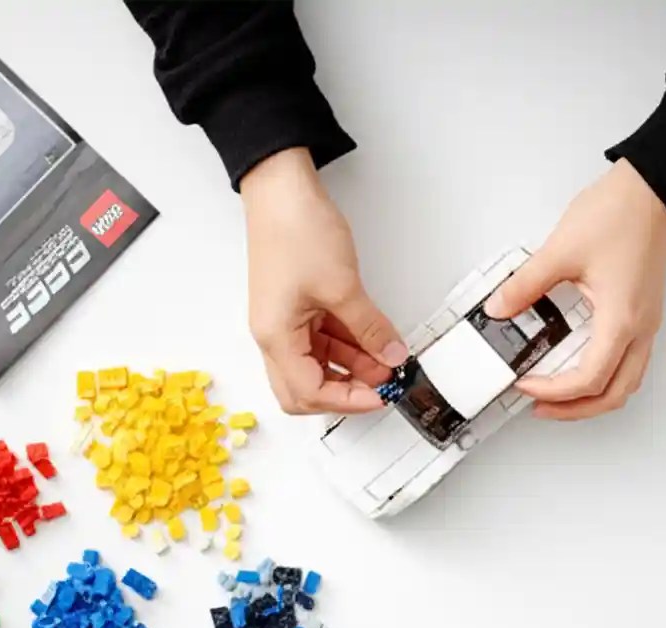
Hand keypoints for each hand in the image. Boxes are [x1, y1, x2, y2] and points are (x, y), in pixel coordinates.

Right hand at [242, 148, 408, 414]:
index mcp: (276, 337)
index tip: (381, 395)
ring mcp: (284, 321)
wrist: (281, 190)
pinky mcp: (295, 306)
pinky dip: (346, 344)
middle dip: (345, 391)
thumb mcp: (343, 286)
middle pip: (305, 388)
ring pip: (317, 363)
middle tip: (381, 386)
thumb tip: (392, 355)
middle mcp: (274, 335)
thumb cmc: (296, 230)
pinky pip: (320, 339)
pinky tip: (371, 342)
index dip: (348, 400)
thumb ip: (370, 327)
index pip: (309, 392)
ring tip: (386, 361)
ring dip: (350, 366)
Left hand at [484, 159, 665, 419]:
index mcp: (620, 319)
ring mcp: (646, 322)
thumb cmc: (620, 214)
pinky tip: (577, 361)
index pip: (588, 379)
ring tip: (559, 393)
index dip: (554, 391)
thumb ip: (526, 284)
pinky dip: (604, 374)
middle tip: (540, 406)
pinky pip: (629, 361)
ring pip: (626, 381)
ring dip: (593, 396)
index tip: (526, 384)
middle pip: (614, 394)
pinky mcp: (643, 312)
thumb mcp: (561, 250)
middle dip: (575, 409)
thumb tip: (500, 307)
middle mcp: (640, 327)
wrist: (651, 190)